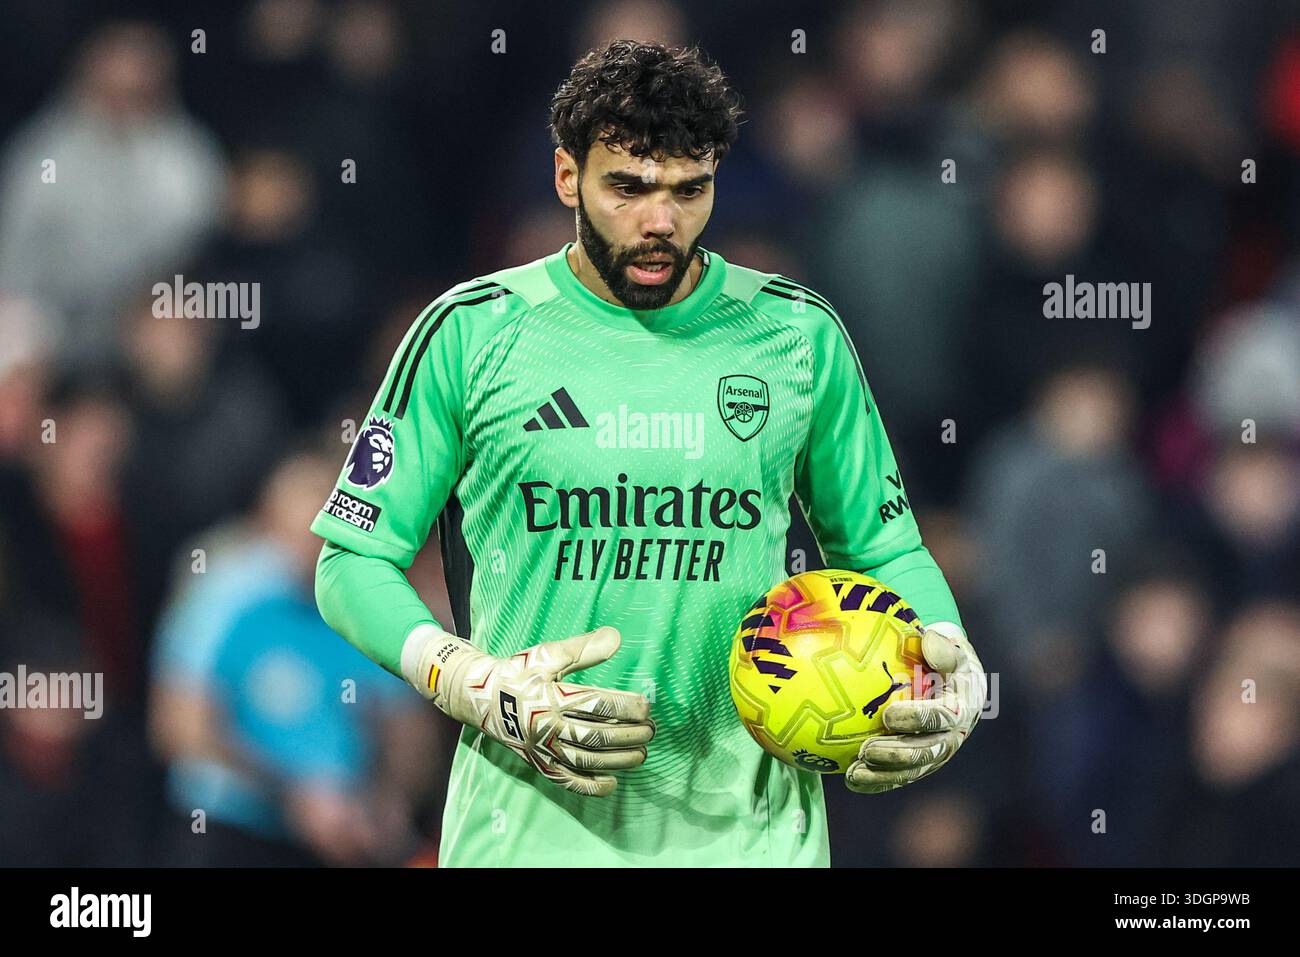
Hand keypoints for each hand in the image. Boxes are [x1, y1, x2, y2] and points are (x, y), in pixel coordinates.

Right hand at [403, 624, 654, 796]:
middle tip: (651, 730)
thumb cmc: (517, 672)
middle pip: (595, 735)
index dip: (624, 706)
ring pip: (585, 760)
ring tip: (641, 754)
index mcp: (551, 697)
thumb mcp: (546, 654)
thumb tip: (617, 638)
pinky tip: (611, 785)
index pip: (596, 704)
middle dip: (628, 734)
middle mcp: (548, 727)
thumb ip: (582, 649)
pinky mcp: (538, 763)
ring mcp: (543, 749)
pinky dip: (589, 786)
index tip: (646, 706)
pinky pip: (565, 781)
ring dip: (617, 760)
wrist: (478, 698)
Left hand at [846, 621, 985, 793]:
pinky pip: (897, 777)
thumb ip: (942, 648)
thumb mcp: (952, 649)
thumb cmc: (945, 660)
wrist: (952, 681)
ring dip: (881, 775)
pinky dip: (875, 782)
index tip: (888, 715)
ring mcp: (936, 755)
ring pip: (910, 771)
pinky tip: (850, 779)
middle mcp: (951, 738)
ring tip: (854, 772)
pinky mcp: (920, 765)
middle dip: (895, 755)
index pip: (941, 718)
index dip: (917, 719)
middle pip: (925, 753)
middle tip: (866, 750)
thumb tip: (929, 639)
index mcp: (961, 710)